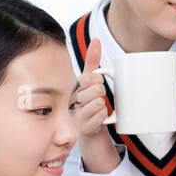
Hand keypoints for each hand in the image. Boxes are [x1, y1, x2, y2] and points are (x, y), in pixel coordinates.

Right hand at [73, 38, 120, 172]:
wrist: (92, 136)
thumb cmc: (90, 105)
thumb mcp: (91, 82)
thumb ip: (92, 62)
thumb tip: (96, 40)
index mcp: (74, 89)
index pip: (86, 78)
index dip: (95, 80)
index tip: (97, 83)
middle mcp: (72, 102)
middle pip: (91, 90)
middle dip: (99, 92)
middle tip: (100, 97)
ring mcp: (77, 116)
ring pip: (95, 103)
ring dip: (102, 105)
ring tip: (100, 108)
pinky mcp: (84, 130)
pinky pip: (97, 119)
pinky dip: (102, 117)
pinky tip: (101, 118)